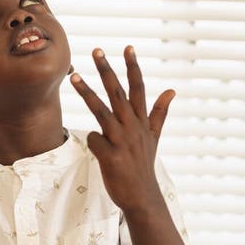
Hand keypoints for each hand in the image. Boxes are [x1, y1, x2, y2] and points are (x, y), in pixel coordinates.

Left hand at [70, 46, 174, 214]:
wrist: (142, 197)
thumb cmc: (142, 166)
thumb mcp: (154, 138)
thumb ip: (160, 113)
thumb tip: (171, 90)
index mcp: (142, 122)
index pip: (139, 88)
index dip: (133, 67)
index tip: (128, 47)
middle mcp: (133, 128)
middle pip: (118, 93)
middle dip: (107, 70)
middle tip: (96, 51)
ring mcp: (122, 141)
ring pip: (102, 111)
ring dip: (87, 92)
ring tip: (74, 77)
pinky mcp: (111, 157)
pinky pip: (94, 140)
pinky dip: (92, 141)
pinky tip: (97, 150)